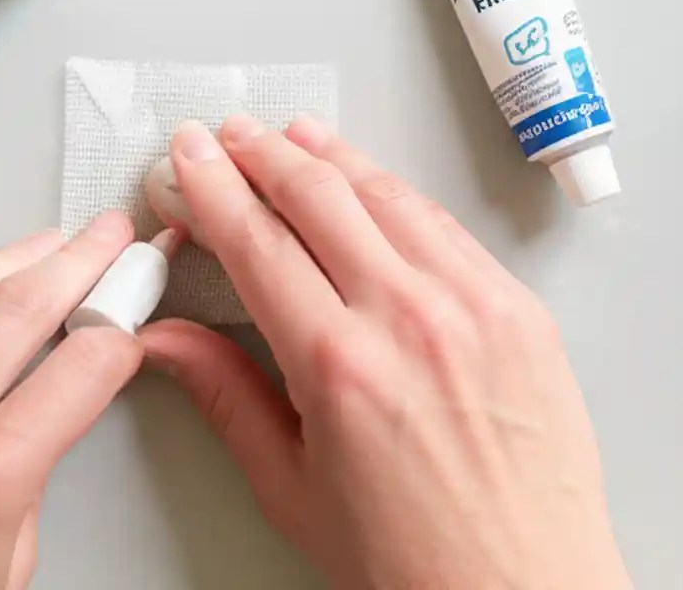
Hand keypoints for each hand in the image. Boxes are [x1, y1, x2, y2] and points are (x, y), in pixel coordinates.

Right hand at [142, 118, 630, 588]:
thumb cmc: (411, 561)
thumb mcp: (290, 486)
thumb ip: (223, 394)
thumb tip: (164, 339)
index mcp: (339, 365)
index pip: (257, 242)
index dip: (212, 190)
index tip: (187, 160)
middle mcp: (409, 318)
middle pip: (317, 198)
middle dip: (260, 155)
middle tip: (225, 135)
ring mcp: (474, 305)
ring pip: (385, 195)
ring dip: (328, 155)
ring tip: (289, 135)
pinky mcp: (518, 308)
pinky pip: (444, 225)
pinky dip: (396, 190)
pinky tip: (371, 181)